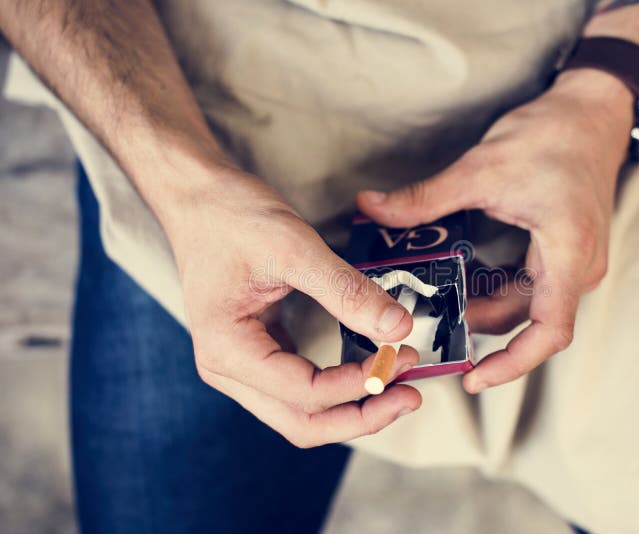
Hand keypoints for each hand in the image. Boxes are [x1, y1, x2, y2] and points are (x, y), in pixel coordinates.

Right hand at [162, 162, 421, 447]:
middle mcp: (228, 368)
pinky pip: (300, 387)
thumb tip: (398, 327)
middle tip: (409, 395)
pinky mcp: (257, 350)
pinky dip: (338, 387)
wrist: (198, 195)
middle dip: (360, 415)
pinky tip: (370, 370)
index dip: (358, 384)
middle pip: (302, 422)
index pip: (304, 393)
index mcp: (228, 350)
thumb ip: (347, 291)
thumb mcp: (293, 247)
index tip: (400, 359)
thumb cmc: (230, 214)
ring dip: (352, 407)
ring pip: (301, 412)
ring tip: (398, 387)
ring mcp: (240, 363)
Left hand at [356, 69, 632, 393]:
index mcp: (569, 253)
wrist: (591, 112)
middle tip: (428, 328)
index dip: (513, 363)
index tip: (474, 378)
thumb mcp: (481, 168)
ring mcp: (576, 263)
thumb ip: (425, 198)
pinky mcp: (566, 255)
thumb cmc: (552, 135)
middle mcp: (580, 268)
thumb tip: (370, 207)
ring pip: (526, 307)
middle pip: (527, 321)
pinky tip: (462, 285)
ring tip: (438, 307)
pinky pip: (531, 290)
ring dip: (484, 310)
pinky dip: (496, 292)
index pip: (550, 330)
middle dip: (478, 330)